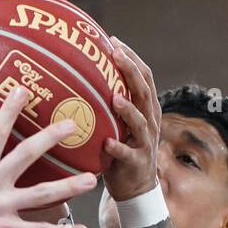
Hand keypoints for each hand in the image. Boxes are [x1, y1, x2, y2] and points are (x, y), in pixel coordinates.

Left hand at [102, 37, 161, 200]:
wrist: (135, 187)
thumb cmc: (120, 149)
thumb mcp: (117, 123)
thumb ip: (107, 103)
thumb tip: (78, 78)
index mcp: (146, 108)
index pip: (144, 76)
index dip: (131, 57)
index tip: (114, 40)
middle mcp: (149, 121)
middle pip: (144, 91)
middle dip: (131, 71)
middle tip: (116, 55)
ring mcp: (144, 142)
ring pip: (140, 121)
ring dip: (128, 109)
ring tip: (114, 97)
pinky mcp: (136, 163)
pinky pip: (127, 154)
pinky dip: (117, 147)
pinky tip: (106, 142)